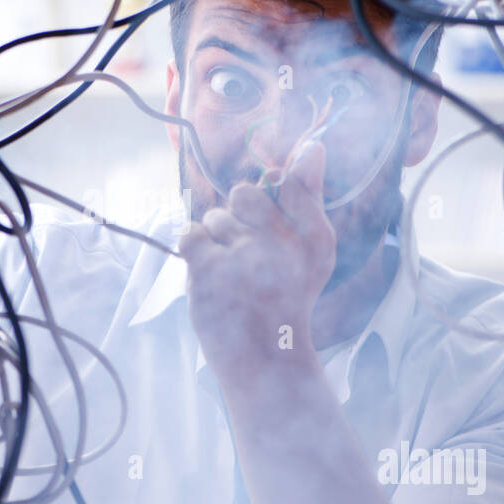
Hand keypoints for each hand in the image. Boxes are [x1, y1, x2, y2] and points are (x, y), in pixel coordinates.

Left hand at [180, 142, 335, 377]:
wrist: (265, 356)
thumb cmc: (287, 299)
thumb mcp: (313, 251)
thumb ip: (308, 198)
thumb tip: (313, 146)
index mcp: (312, 236)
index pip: (285, 180)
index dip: (270, 198)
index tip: (269, 229)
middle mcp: (280, 242)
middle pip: (243, 193)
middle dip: (238, 217)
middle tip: (248, 255)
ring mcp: (242, 255)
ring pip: (215, 218)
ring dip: (217, 243)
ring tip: (233, 277)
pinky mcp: (208, 270)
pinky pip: (190, 235)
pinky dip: (195, 254)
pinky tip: (212, 277)